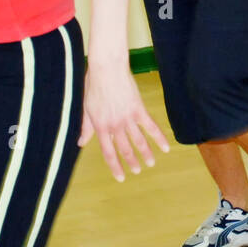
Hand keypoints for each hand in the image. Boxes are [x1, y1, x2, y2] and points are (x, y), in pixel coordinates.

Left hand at [77, 60, 169, 180]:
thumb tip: (80, 143)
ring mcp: (127, 118)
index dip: (115, 166)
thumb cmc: (93, 86)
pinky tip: (166, 147)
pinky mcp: (138, 109)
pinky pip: (150, 127)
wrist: (106, 69)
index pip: (108, 152)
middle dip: (131, 162)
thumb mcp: (86, 109)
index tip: (120, 177)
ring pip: (138, 141)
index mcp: (100, 127)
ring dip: (145, 154)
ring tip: (150, 164)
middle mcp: (114, 126)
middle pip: (125, 149)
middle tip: (137, 171)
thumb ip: (85, 128)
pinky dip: (159, 138)